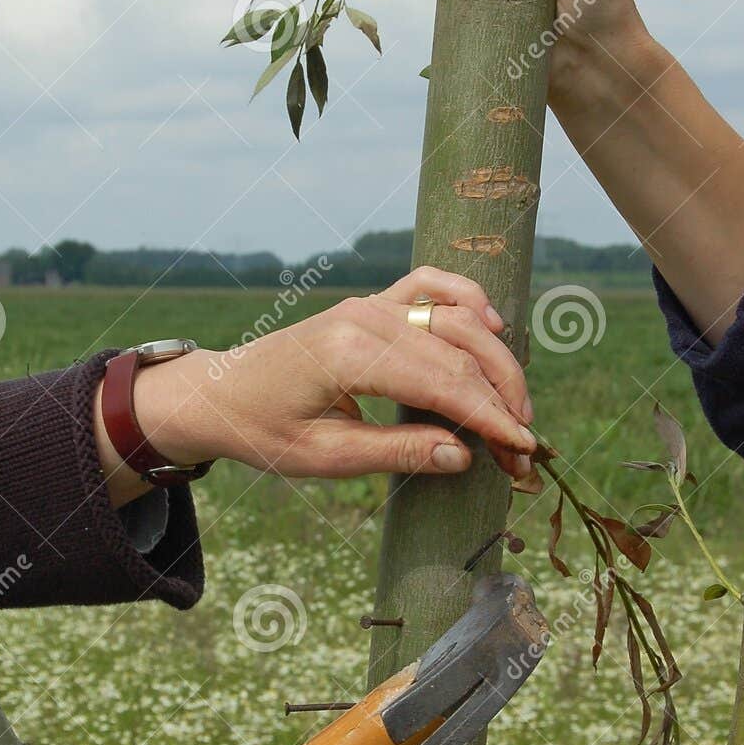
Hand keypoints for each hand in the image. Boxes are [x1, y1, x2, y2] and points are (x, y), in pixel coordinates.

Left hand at [100, 266, 535, 501]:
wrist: (218, 393)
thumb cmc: (264, 430)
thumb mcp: (324, 458)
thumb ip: (395, 454)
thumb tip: (462, 455)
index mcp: (350, 355)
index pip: (443, 384)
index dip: (491, 418)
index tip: (525, 450)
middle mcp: (366, 318)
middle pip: (460, 351)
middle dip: (501, 400)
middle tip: (525, 447)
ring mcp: (370, 304)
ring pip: (457, 319)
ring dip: (495, 362)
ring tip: (515, 409)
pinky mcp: (371, 304)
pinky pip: (431, 286)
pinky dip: (468, 301)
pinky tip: (494, 329)